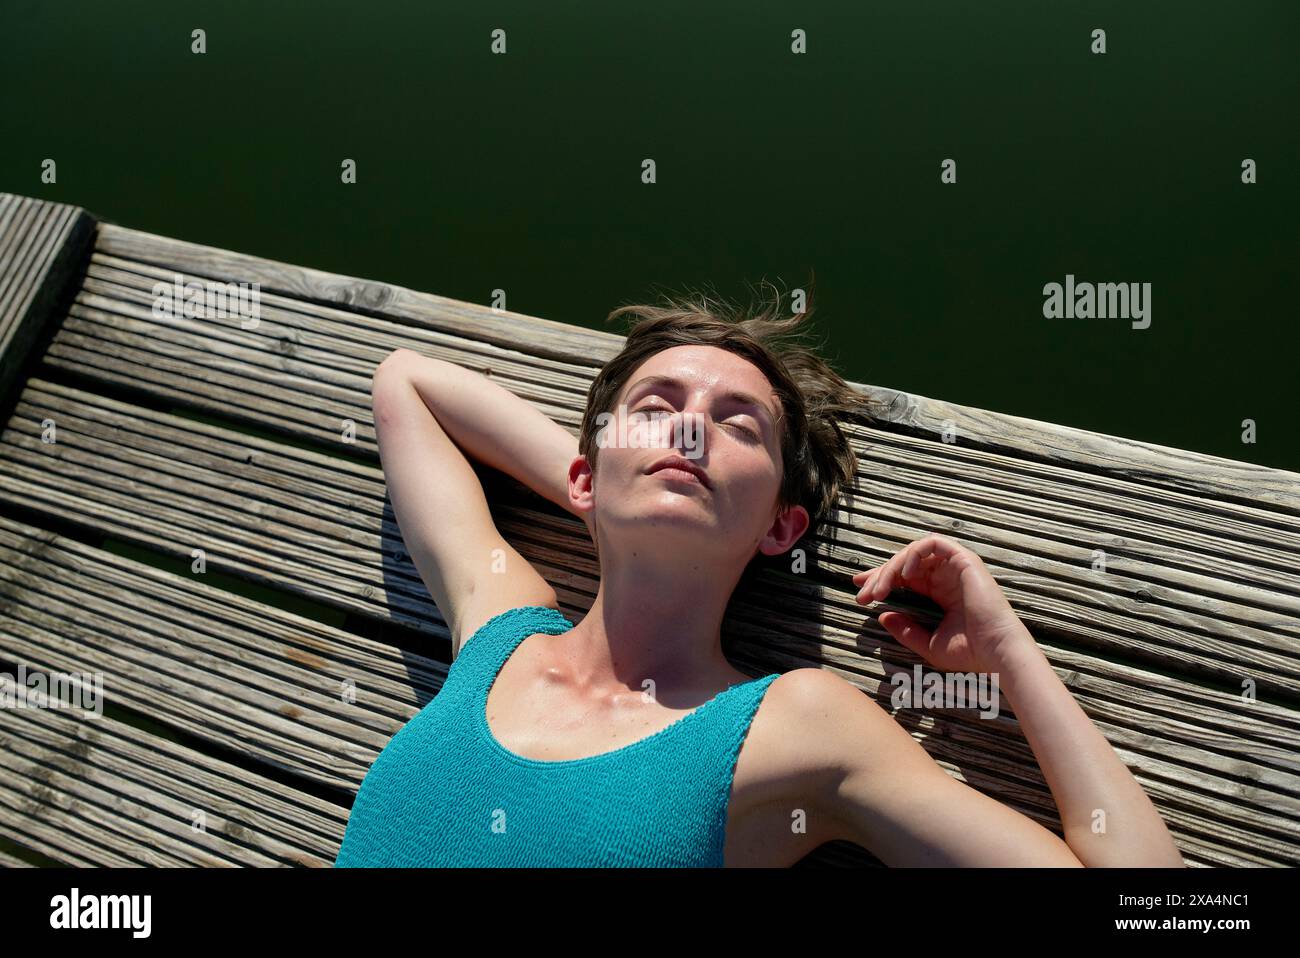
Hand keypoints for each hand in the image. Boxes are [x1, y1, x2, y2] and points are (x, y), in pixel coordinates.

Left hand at [852, 534, 1031, 673]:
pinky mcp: (965, 560)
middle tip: (864, 593)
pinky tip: (905, 573)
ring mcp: (956, 567)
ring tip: (880, 588)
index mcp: (941, 593)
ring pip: (915, 552)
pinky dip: (914, 553)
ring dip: (893, 566)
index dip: (882, 579)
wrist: (995, 653)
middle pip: (905, 563)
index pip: (905, 578)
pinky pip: (934, 544)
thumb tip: (882, 616)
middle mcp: (947, 577)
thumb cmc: (968, 652)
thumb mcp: (927, 643)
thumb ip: (905, 629)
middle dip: (880, 575)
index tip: (860, 591)